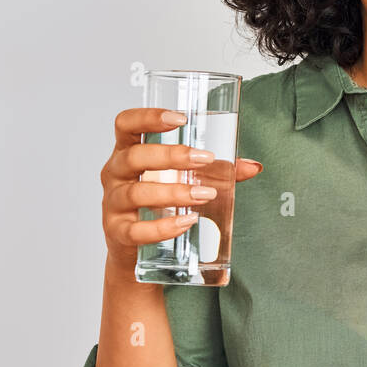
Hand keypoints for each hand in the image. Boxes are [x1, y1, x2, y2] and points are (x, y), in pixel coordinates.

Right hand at [101, 108, 262, 267]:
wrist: (136, 249)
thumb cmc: (158, 204)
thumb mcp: (184, 180)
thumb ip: (217, 172)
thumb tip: (253, 166)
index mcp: (127, 152)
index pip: (126, 125)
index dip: (148, 117)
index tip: (180, 119)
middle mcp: (115, 174)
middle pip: (134, 157)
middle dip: (170, 156)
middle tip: (204, 159)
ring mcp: (113, 204)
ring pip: (136, 193)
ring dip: (173, 192)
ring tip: (204, 195)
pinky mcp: (118, 233)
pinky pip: (136, 230)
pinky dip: (162, 227)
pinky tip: (186, 222)